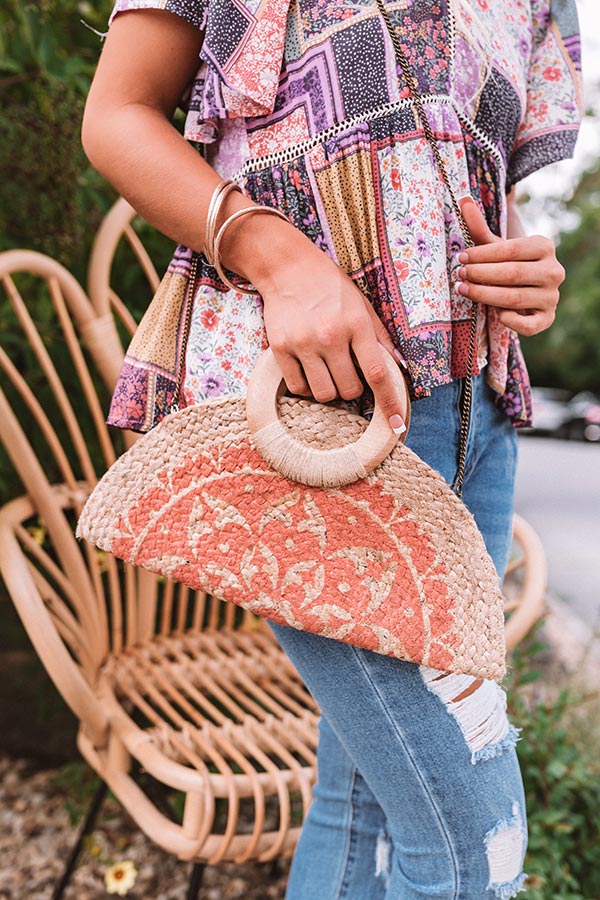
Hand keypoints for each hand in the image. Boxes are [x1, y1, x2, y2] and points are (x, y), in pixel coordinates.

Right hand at [232, 218, 407, 433]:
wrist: (287, 268)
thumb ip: (380, 337)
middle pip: (349, 390)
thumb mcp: (361, 305)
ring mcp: (303, 343)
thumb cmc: (329, 286)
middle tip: (347, 373)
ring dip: (330, 391)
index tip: (397, 424)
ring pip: (324, 394)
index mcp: (356, 324)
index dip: (390, 402)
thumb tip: (398, 367)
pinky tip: (309, 372)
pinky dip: (307, 388)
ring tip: (327, 373)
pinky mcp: (280, 348)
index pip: (377, 373)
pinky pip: (298, 387)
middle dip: (352, 389)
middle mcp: (330, 336)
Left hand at [456, 197, 564, 335]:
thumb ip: (479, 228)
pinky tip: (495, 314)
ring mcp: (552, 296)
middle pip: (512, 274)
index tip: (460, 258)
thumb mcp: (495, 246)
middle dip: (481, 275)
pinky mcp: (547, 318)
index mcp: (544, 246)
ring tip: (463, 289)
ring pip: (515, 299)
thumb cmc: (507, 264)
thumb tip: (462, 199)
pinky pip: (529, 325)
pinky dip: (511, 321)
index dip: (483, 255)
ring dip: (485, 295)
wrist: (525, 290)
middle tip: (459, 274)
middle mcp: (554, 271)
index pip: (511, 250)